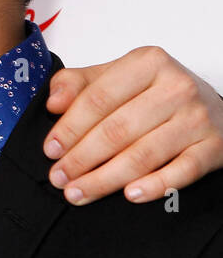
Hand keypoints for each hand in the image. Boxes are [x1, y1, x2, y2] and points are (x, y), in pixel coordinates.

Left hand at [43, 46, 222, 203]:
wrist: (216, 108)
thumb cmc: (157, 92)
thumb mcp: (117, 76)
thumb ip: (78, 84)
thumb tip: (53, 103)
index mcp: (148, 62)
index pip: (98, 99)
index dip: (69, 127)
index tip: (50, 150)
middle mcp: (176, 87)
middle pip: (117, 130)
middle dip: (82, 158)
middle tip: (59, 178)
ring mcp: (198, 118)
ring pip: (144, 154)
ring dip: (106, 179)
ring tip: (79, 192)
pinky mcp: (215, 147)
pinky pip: (182, 172)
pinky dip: (154, 186)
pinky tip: (128, 195)